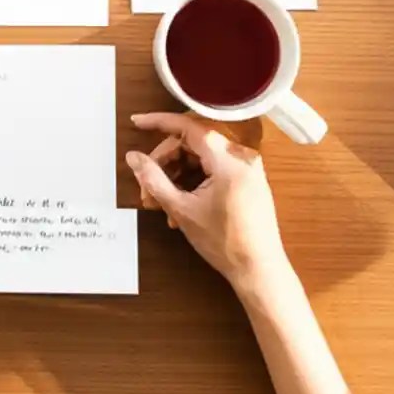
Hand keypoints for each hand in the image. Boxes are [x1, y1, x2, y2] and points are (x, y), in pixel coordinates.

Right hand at [126, 112, 288, 288]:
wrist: (259, 270)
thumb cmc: (223, 242)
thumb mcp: (181, 209)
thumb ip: (154, 179)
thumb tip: (133, 157)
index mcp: (228, 159)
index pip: (188, 127)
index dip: (159, 122)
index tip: (136, 124)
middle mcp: (241, 157)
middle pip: (192, 145)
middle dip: (165, 164)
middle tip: (146, 190)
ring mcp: (248, 169)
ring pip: (201, 159)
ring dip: (177, 177)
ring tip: (161, 205)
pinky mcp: (249, 181)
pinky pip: (214, 170)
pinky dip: (194, 182)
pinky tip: (180, 207)